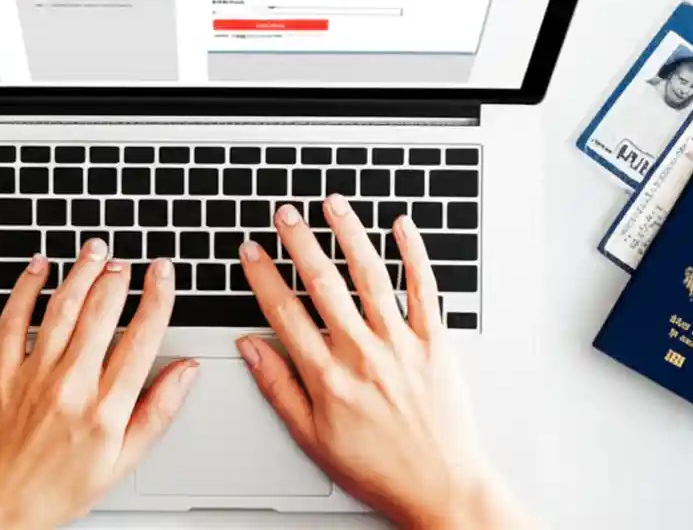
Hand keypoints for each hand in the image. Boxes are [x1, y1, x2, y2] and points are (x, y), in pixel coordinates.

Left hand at [0, 240, 196, 529]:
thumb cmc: (53, 493)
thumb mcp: (121, 465)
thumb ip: (157, 413)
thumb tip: (185, 374)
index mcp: (106, 408)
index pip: (142, 336)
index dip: (157, 297)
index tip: (163, 274)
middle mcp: (71, 384)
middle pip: (103, 312)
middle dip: (119, 277)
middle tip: (129, 260)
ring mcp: (33, 374)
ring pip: (64, 306)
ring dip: (82, 271)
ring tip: (95, 250)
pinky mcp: (1, 372)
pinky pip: (14, 318)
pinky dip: (27, 287)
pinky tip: (39, 269)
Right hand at [236, 195, 527, 528]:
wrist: (441, 487)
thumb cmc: (379, 468)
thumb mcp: (312, 438)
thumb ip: (279, 388)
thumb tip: (250, 348)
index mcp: (327, 376)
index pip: (285, 312)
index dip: (263, 276)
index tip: (251, 252)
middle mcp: (362, 352)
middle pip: (323, 283)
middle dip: (299, 242)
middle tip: (285, 214)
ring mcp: (401, 343)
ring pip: (370, 275)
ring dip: (349, 234)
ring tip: (333, 204)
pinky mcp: (435, 343)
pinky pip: (423, 288)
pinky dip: (414, 253)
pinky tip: (402, 227)